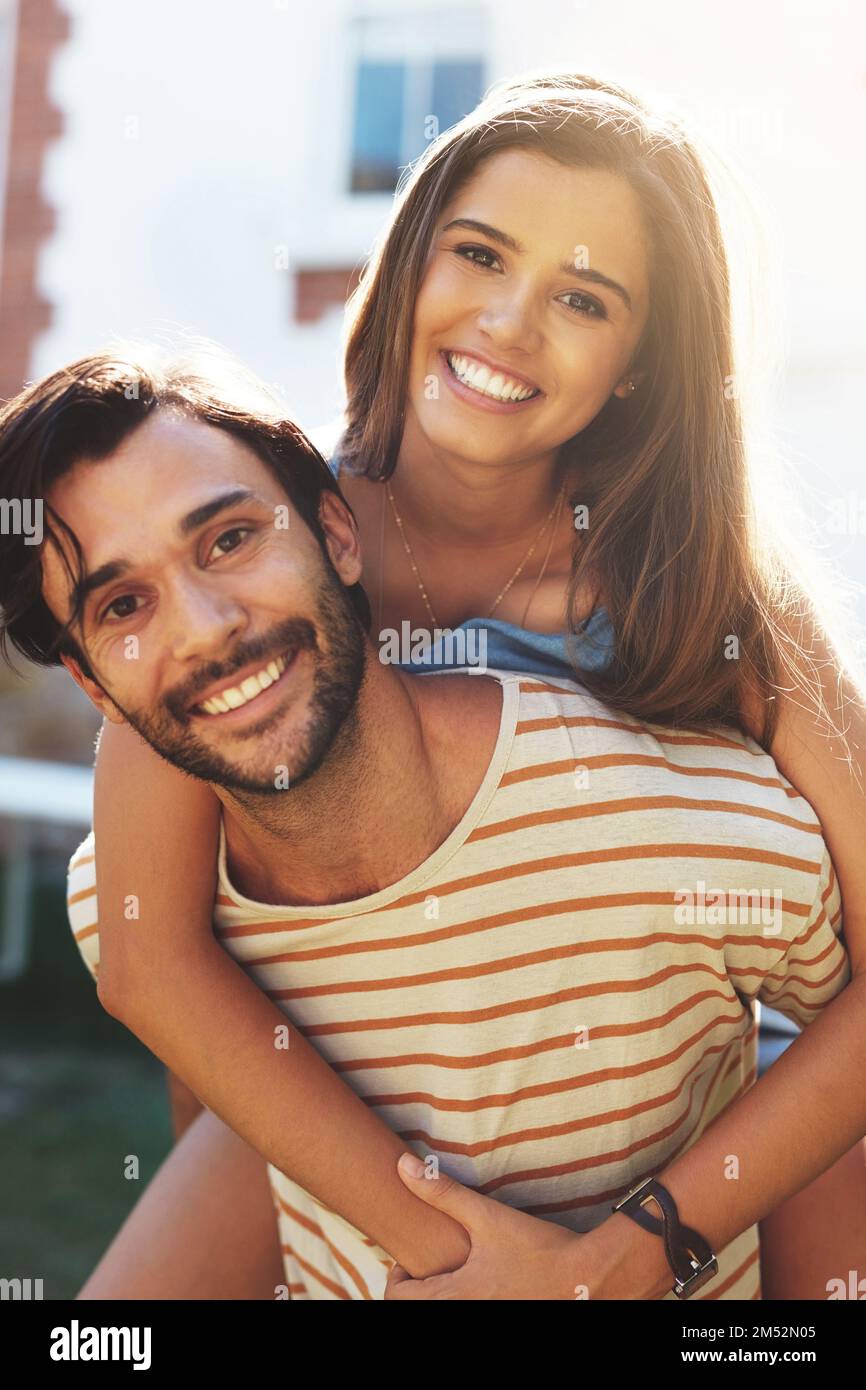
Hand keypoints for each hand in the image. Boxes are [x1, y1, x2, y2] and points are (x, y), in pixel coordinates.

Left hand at [384, 1153, 584, 1299]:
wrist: (587, 1277)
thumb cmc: (537, 1249)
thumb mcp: (486, 1216)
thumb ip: (442, 1192)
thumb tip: (403, 1165)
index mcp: (455, 1298)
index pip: (398, 1300)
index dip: (397, 1277)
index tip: (414, 1257)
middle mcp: (467, 1314)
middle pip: (421, 1308)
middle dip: (421, 1287)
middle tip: (434, 1262)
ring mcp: (489, 1318)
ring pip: (448, 1310)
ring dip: (445, 1294)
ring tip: (458, 1269)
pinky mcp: (507, 1315)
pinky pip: (473, 1310)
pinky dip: (468, 1298)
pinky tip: (486, 1280)